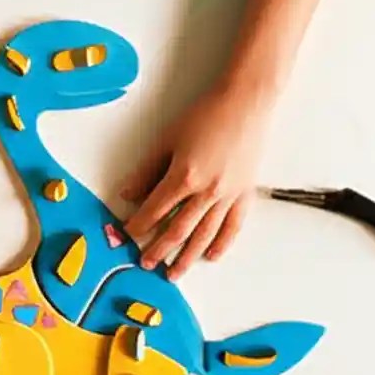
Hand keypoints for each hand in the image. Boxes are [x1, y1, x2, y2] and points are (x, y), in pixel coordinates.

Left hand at [121, 84, 272, 280]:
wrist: (247, 101)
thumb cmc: (207, 114)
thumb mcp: (168, 139)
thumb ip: (147, 170)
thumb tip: (127, 194)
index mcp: (184, 177)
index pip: (155, 210)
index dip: (139, 225)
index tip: (128, 236)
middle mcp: (207, 192)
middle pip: (178, 229)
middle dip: (159, 249)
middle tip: (146, 263)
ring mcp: (228, 195)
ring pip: (204, 234)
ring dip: (187, 257)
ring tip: (174, 273)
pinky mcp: (245, 193)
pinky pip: (233, 226)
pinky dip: (222, 243)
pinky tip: (211, 256)